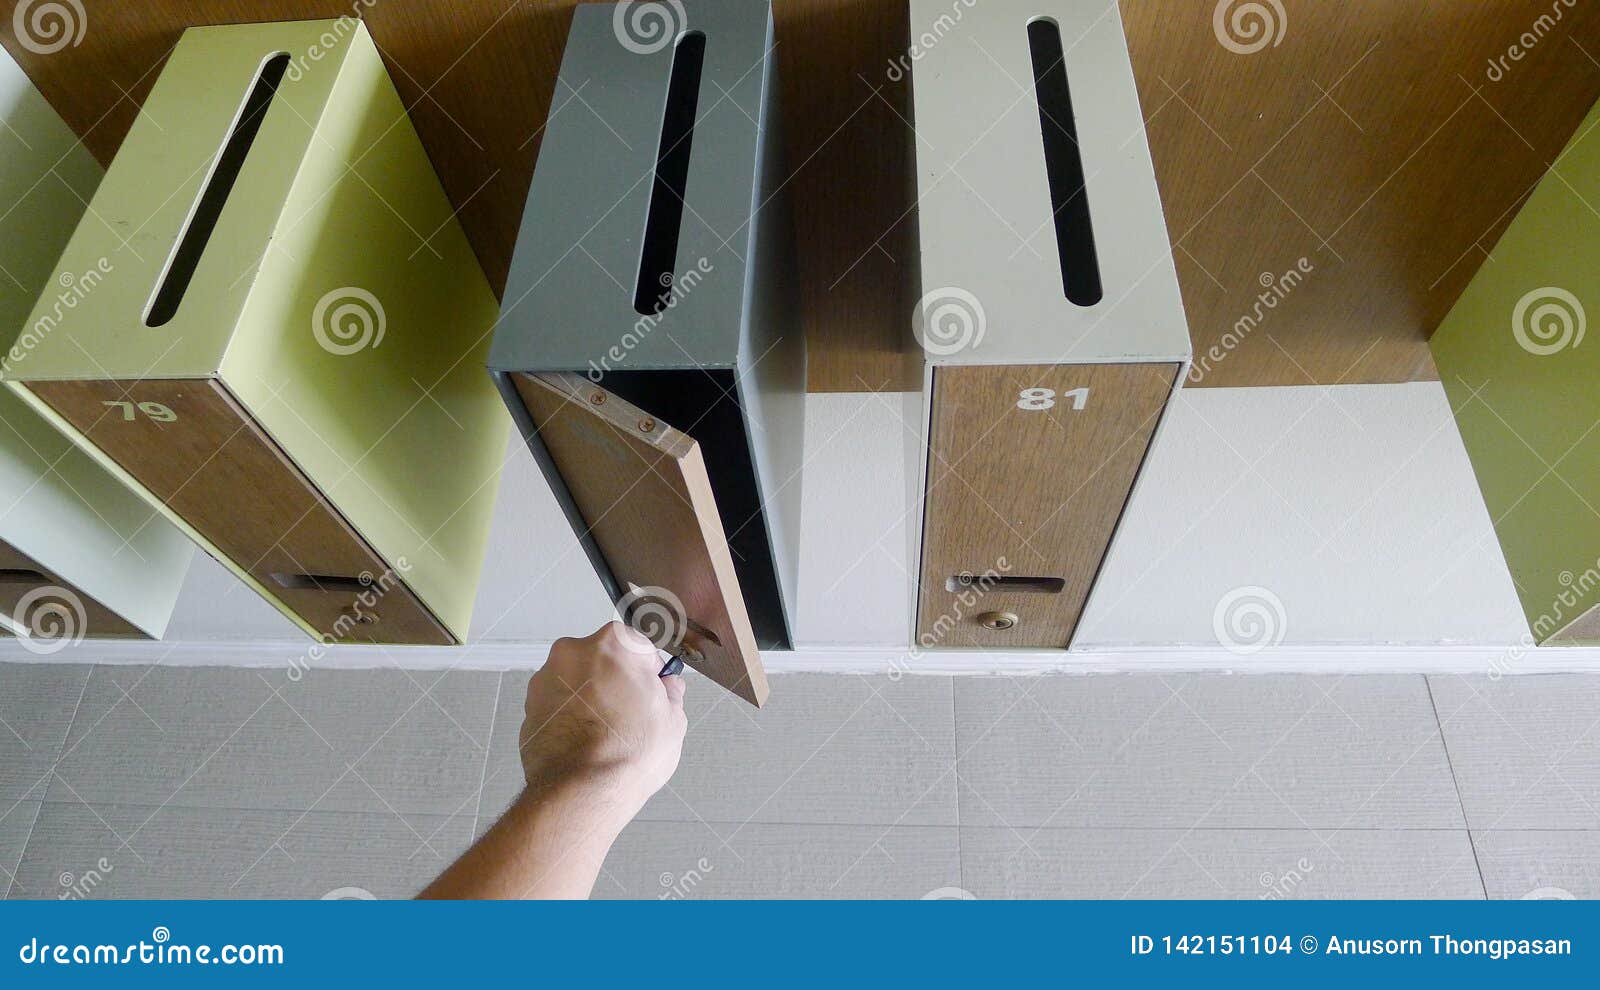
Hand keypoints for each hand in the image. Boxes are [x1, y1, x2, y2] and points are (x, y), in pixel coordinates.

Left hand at [518, 621, 687, 830]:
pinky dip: (568, 719)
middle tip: (630, 717)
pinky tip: (584, 745)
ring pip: (576, 683)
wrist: (582, 791)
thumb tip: (668, 689)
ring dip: (589, 700)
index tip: (652, 692)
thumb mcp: (673, 721)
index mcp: (613, 644)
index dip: (648, 672)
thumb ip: (670, 694)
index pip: (639, 646)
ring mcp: (545, 680)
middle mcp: (573, 652)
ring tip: (605, 736)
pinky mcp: (528, 709)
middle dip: (615, 683)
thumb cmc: (627, 753)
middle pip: (602, 660)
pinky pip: (556, 706)